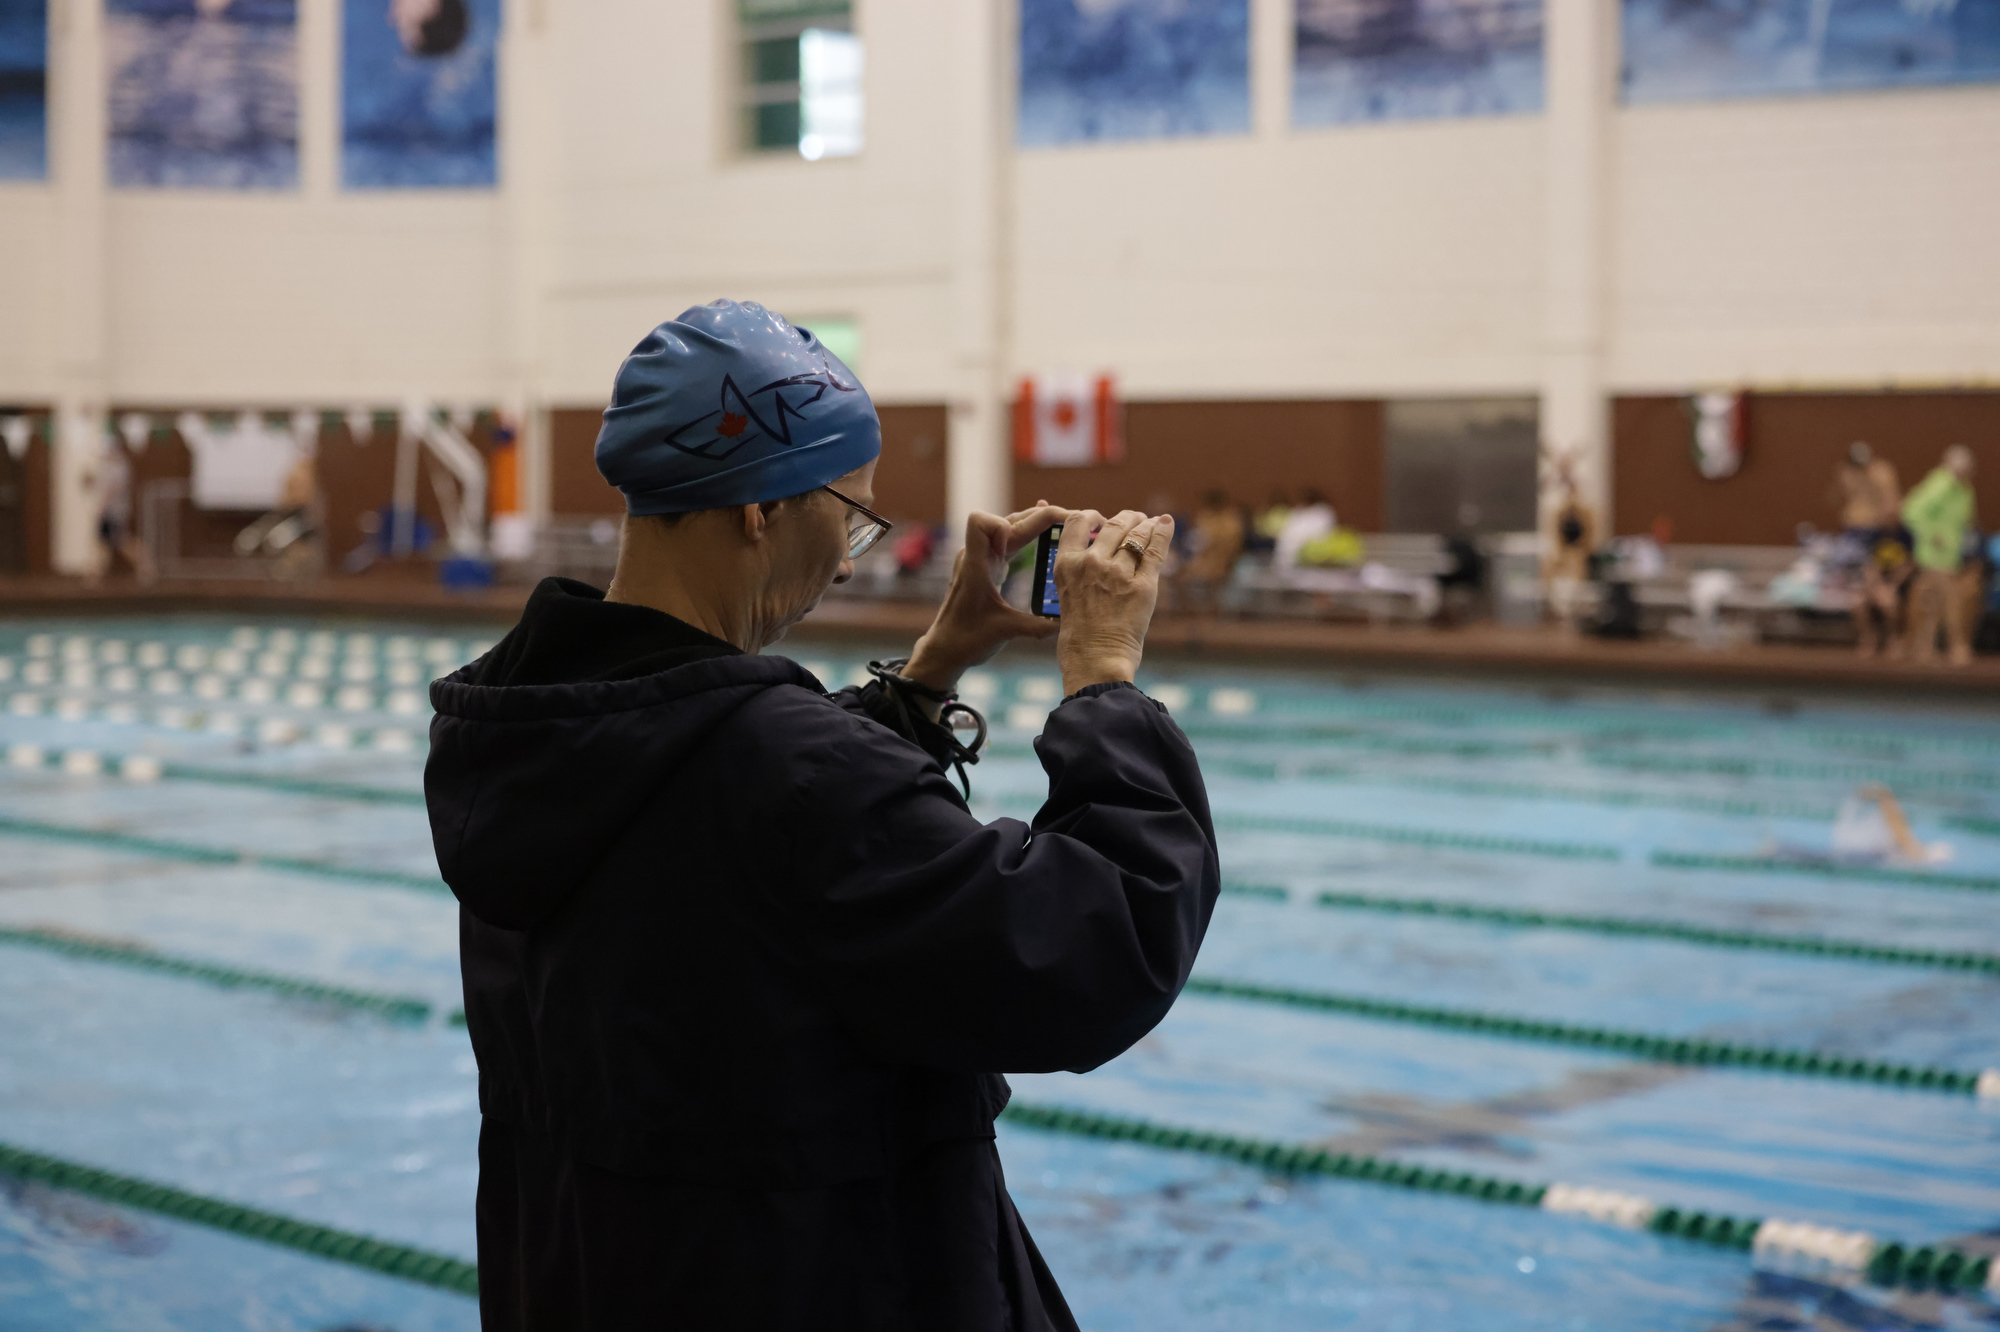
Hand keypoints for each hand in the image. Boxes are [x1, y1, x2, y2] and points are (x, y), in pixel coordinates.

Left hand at [903, 502, 1065, 693]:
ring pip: (1009, 527)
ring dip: (1035, 522)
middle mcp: (977, 557)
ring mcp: (982, 560)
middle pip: (1007, 520)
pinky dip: (1028, 533)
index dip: (1002, 525)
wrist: (945, 649)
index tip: (1019, 541)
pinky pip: (1008, 540)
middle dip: (1038, 516)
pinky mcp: (988, 567)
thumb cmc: (966, 640)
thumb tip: (1068, 622)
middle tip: (1071, 517)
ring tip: (1065, 520)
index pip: (979, 523)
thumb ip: (1037, 626)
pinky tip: (1046, 528)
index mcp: (976, 567)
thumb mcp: (1005, 632)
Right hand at [1053, 509, 1172, 695]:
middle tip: (1135, 518)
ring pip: (1137, 535)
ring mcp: (1118, 573)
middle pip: (1114, 526)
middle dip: (1127, 518)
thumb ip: (1081, 570)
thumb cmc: (1080, 634)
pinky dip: (1163, 533)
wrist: (1095, 660)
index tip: (1101, 519)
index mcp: (1067, 565)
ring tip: (1152, 523)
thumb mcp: (1068, 595)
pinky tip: (1166, 524)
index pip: (1077, 522)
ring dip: (1147, 525)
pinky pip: (1155, 551)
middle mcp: (1091, 563)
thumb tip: (1102, 551)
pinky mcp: (1143, 586)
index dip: (1092, 516)